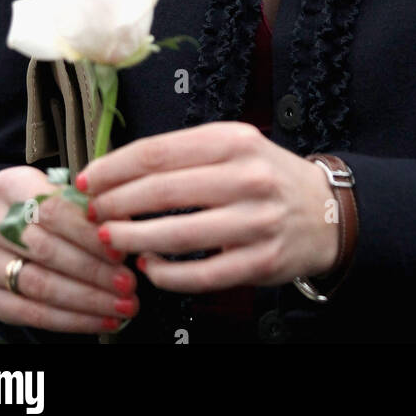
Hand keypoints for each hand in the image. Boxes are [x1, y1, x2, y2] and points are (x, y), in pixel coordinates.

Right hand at [0, 165, 139, 333]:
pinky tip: (100, 321)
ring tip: (121, 306)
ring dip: (86, 299)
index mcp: (11, 184)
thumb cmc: (57, 211)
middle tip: (128, 285)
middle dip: (93, 271)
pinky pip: (29, 313)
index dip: (90, 234)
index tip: (121, 253)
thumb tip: (125, 230)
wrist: (14, 231)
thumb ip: (96, 207)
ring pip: (38, 284)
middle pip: (46, 249)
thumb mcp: (72, 197)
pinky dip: (70, 320)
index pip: (54, 209)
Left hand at [76, 122, 340, 291]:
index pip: (158, 152)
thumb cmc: (268, 177)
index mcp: (234, 141)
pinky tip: (148, 265)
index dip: (115, 168)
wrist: (325, 212)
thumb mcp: (234, 146)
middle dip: (115, 203)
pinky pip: (198, 274)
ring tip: (110, 239)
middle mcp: (246, 177)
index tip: (89, 179)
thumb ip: (184, 154)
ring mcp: (255, 221)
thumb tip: (118, 169)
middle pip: (161, 191)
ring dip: (132, 239)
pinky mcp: (259, 261)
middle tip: (93, 213)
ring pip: (175, 235)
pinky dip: (164, 273)